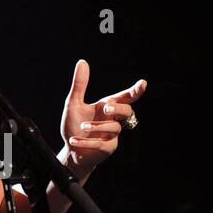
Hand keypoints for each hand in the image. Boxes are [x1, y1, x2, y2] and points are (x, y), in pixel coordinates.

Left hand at [60, 59, 147, 173]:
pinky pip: (102, 144)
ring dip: (97, 127)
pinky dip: (86, 142)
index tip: (142, 83)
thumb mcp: (73, 103)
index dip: (135, 91)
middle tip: (106, 108)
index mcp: (107, 107)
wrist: (70, 151)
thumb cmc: (74, 126)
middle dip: (119, 109)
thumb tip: (82, 62)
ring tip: (82, 126)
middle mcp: (112, 120)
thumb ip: (79, 85)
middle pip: (127, 112)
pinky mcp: (107, 148)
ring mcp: (112, 135)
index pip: (125, 98)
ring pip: (114, 128)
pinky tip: (74, 140)